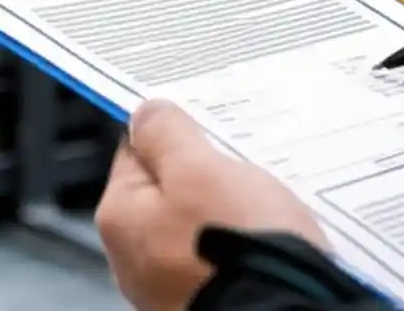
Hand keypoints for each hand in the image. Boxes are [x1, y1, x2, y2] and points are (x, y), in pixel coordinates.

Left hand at [96, 100, 327, 310]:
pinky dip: (238, 243)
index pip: (135, 151)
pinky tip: (263, 239)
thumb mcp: (200, 169)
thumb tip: (147, 113)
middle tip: (241, 168)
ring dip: (226, 210)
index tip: (206, 127)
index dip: (173, 134)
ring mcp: (167, 285)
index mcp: (120, 218)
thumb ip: (167, 134)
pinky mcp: (204, 298)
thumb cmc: (237, 244)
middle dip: (204, 174)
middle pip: (167, 191)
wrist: (283, 309)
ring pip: (196, 224)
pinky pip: (218, 255)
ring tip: (261, 208)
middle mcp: (133, 258)